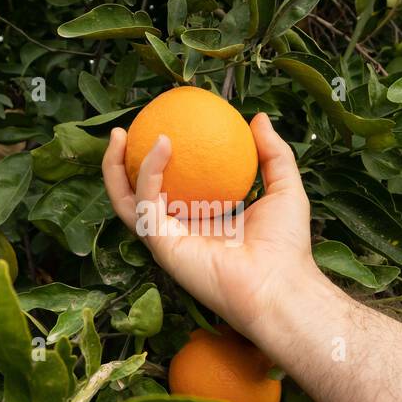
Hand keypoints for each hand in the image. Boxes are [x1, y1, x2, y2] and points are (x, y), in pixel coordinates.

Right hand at [102, 114, 322, 346]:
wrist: (279, 284)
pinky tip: (161, 145)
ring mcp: (168, 240)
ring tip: (119, 136)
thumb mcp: (284, 186)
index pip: (171, 189)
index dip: (158, 164)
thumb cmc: (286, 245)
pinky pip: (147, 203)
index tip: (160, 129)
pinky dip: (149, 172)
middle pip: (137, 195)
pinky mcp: (163, 245)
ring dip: (116, 168)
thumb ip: (272, 153)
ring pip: (127, 202)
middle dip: (122, 165)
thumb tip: (258, 118)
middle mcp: (180, 230)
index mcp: (203, 220)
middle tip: (126, 131)